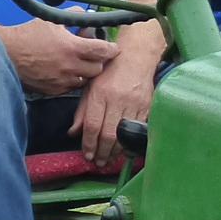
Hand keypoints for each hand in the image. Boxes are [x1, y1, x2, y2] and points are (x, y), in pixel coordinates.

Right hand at [0, 18, 116, 97]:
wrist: (6, 53)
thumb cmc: (28, 35)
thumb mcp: (51, 20)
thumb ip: (72, 16)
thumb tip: (85, 14)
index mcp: (72, 48)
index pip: (102, 51)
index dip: (111, 49)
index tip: (113, 48)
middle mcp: (70, 67)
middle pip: (98, 69)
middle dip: (98, 61)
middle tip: (93, 54)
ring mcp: (62, 81)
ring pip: (85, 80)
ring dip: (85, 72)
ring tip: (77, 62)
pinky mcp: (53, 90)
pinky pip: (70, 88)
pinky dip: (72, 80)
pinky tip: (64, 70)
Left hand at [73, 24, 160, 165]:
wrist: (136, 57)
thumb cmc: (109, 72)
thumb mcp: (90, 87)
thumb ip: (82, 111)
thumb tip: (74, 133)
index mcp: (101, 93)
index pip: (93, 125)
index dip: (89, 143)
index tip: (87, 154)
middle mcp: (117, 99)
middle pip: (108, 134)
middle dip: (102, 152)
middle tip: (98, 162)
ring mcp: (134, 104)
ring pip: (124, 135)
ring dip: (115, 151)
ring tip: (109, 159)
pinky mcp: (146, 106)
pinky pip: (137, 130)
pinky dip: (130, 142)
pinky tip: (123, 149)